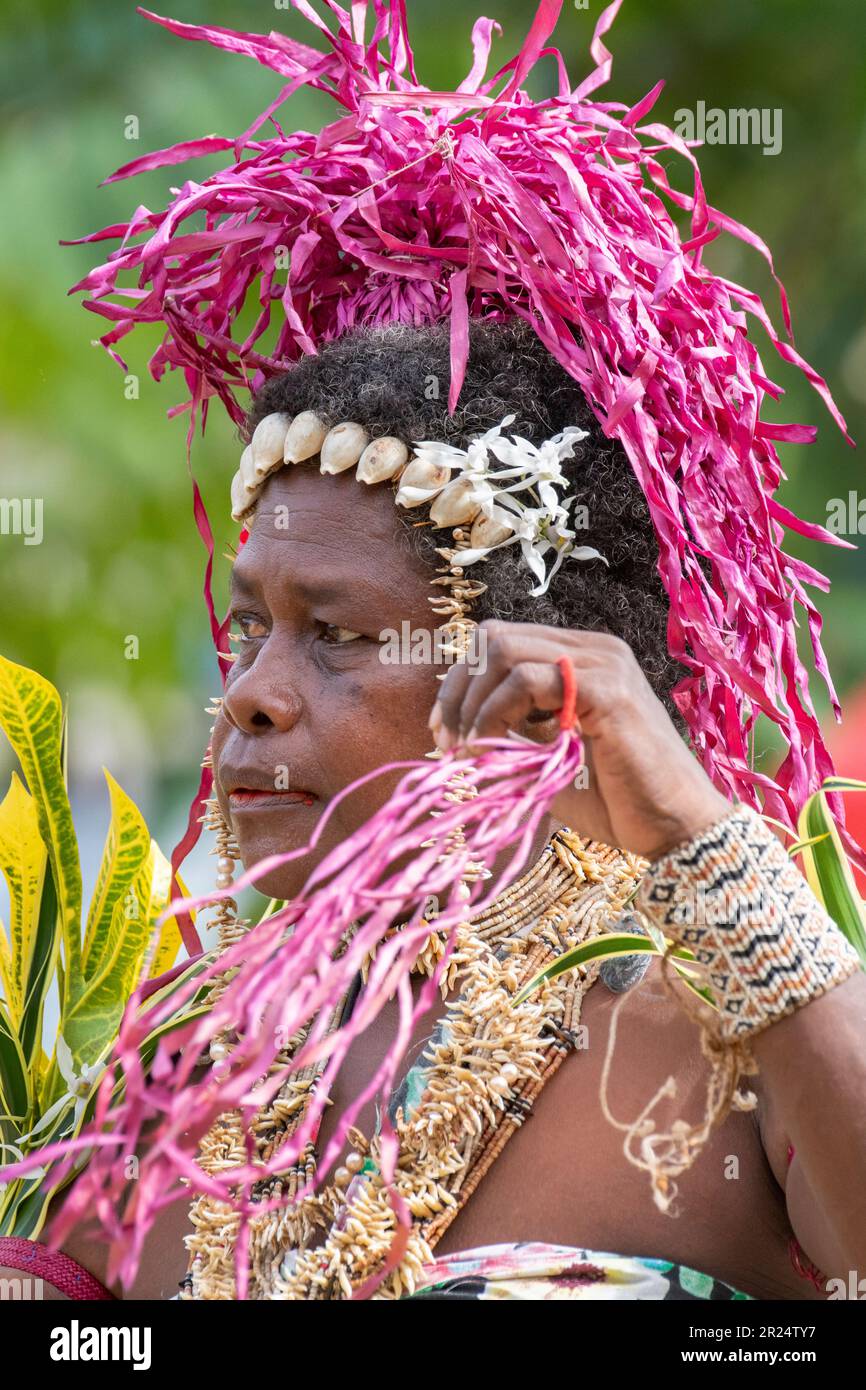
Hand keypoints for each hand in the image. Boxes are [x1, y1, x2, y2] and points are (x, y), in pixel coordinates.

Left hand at [428, 619, 730, 860]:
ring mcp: (603, 663)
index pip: (500, 642)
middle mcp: (594, 649)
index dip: (461, 684)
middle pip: (494, 637)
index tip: (442, 733)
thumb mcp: (546, 762)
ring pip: (503, 650)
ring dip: (472, 703)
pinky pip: (525, 680)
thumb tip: (455, 731)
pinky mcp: (606, 688)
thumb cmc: (616, 802)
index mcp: (581, 660)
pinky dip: (493, 715)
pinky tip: (488, 750)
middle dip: (457, 690)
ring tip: (467, 751)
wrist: (674, 829)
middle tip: (447, 743)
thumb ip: (510, 737)